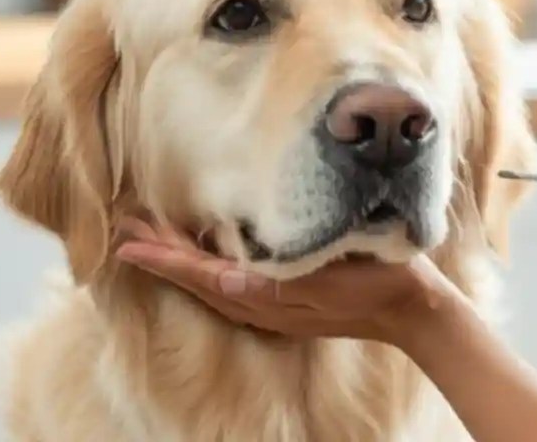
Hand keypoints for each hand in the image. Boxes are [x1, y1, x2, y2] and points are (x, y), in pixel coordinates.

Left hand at [113, 218, 459, 347]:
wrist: (411, 308)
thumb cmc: (374, 277)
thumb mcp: (327, 271)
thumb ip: (277, 277)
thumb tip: (226, 278)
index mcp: (266, 294)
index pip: (200, 273)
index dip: (162, 257)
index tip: (127, 243)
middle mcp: (260, 304)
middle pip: (196, 279)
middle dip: (160, 255)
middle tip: (125, 228)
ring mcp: (271, 308)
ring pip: (210, 284)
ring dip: (179, 261)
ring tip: (152, 239)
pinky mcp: (284, 305)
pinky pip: (230, 288)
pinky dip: (205, 270)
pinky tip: (204, 256)